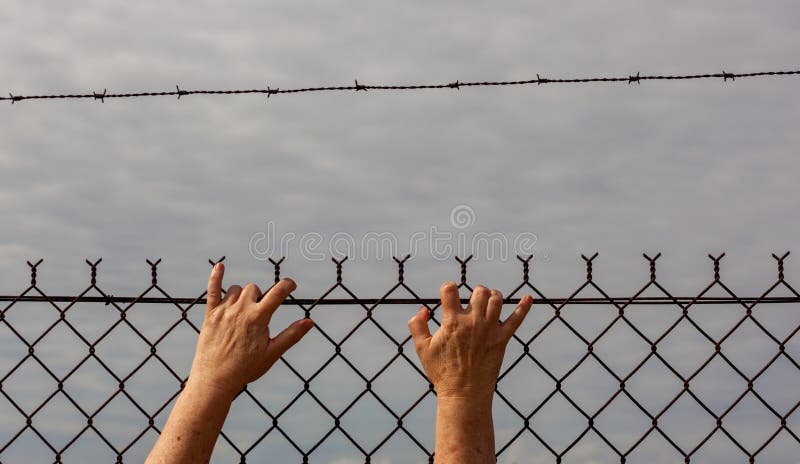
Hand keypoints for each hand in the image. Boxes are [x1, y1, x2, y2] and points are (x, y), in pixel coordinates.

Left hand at [188, 262, 313, 397]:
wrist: (214, 380)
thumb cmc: (246, 368)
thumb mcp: (272, 353)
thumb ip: (291, 335)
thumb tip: (310, 322)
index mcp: (258, 318)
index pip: (278, 291)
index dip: (288, 284)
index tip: (291, 285)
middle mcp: (241, 310)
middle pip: (254, 288)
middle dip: (260, 297)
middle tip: (260, 314)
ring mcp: (224, 311)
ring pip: (236, 289)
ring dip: (242, 295)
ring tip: (243, 312)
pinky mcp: (210, 315)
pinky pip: (212, 290)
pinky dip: (216, 277)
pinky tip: (220, 266)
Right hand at [407, 282, 532, 400]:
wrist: (463, 394)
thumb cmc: (441, 372)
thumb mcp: (422, 348)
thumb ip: (417, 325)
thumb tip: (423, 309)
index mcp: (452, 322)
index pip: (450, 289)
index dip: (447, 288)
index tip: (447, 295)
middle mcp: (473, 322)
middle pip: (479, 291)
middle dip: (474, 292)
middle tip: (471, 302)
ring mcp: (490, 330)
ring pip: (497, 300)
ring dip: (492, 296)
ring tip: (488, 302)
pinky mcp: (502, 340)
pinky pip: (516, 320)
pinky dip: (523, 307)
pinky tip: (528, 297)